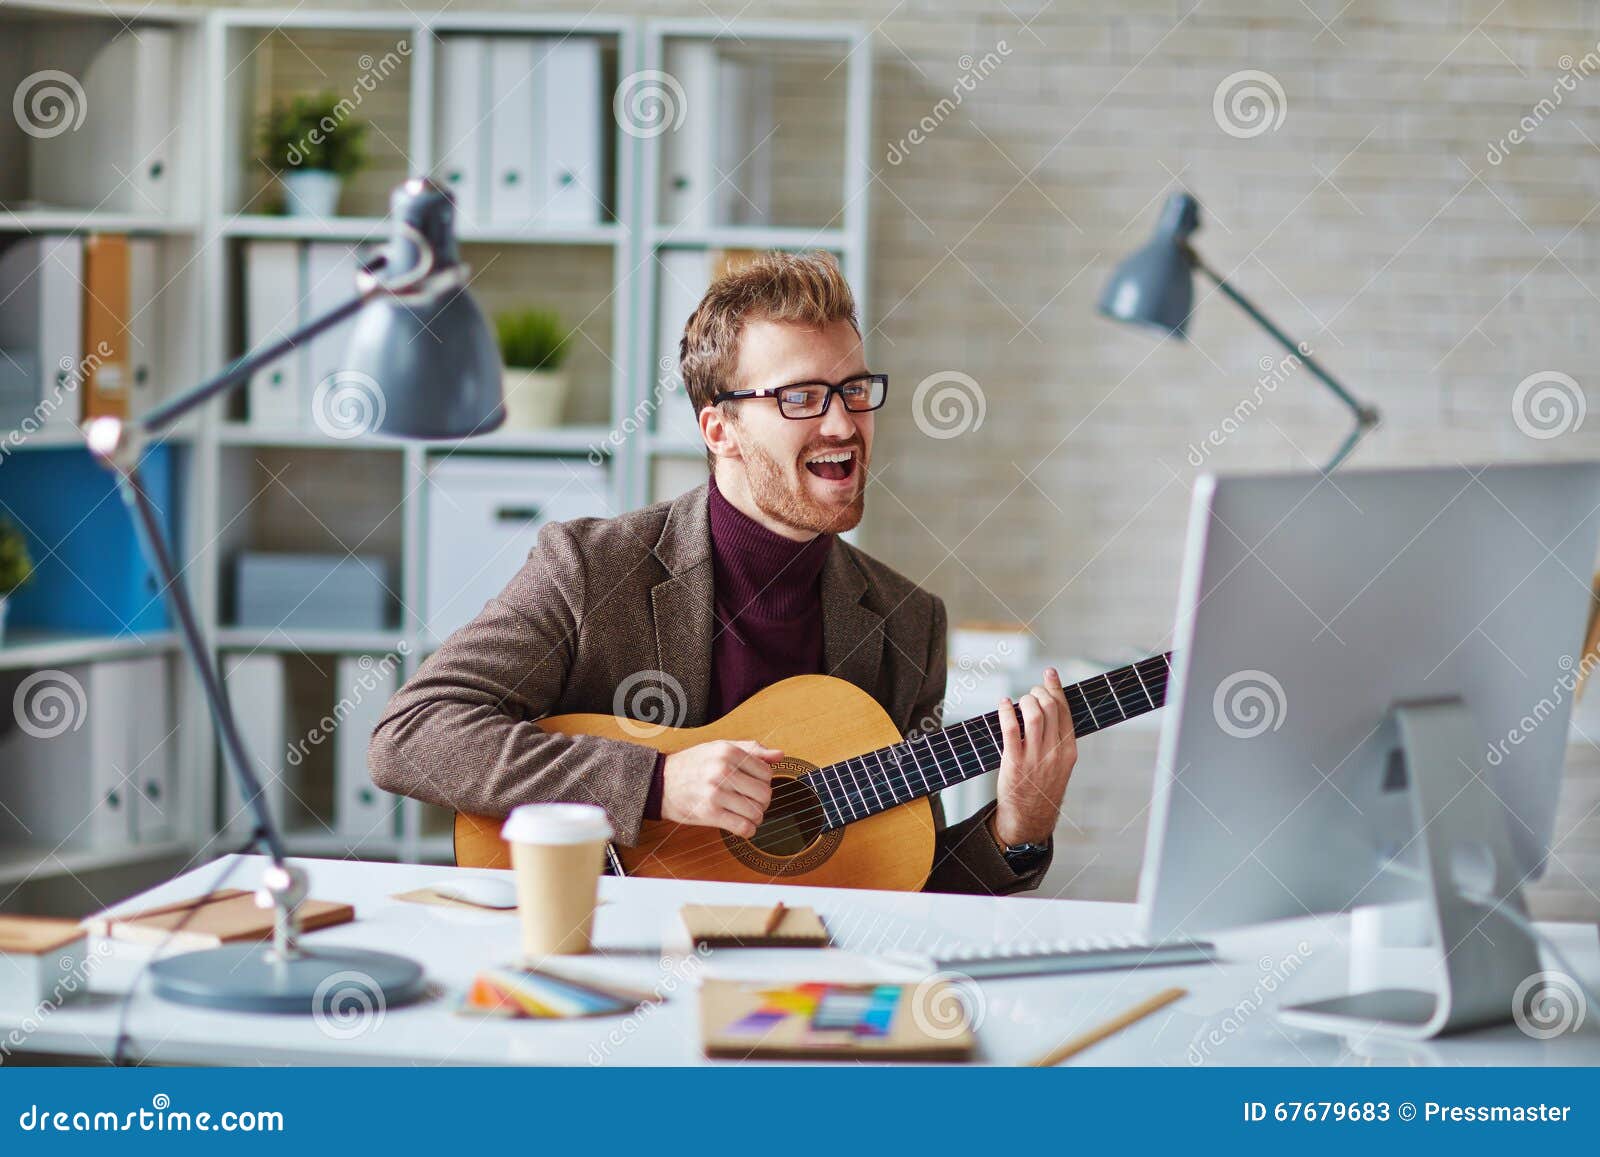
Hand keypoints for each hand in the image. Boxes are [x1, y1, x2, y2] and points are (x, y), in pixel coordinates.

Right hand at [660, 740, 781, 837]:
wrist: (660, 782)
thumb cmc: (693, 764)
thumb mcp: (720, 748)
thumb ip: (751, 750)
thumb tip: (779, 755)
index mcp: (728, 752)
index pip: (767, 773)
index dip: (764, 782)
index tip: (754, 785)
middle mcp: (723, 771)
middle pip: (764, 794)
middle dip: (762, 801)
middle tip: (752, 801)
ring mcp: (716, 793)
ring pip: (756, 812)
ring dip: (756, 817)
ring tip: (746, 813)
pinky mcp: (709, 813)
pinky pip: (743, 827)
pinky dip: (748, 830)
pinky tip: (742, 825)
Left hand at [992, 667, 1076, 845]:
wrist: (1029, 817)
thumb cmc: (1041, 786)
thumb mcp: (1059, 764)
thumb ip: (1057, 738)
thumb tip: (1049, 707)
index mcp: (1069, 750)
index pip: (1065, 710)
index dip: (1056, 688)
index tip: (1049, 673)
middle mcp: (1055, 752)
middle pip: (1050, 708)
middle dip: (1038, 692)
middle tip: (1029, 693)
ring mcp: (1035, 758)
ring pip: (1033, 714)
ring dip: (1024, 700)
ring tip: (1018, 701)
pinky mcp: (1014, 763)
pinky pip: (1011, 729)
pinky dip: (1006, 711)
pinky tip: (1002, 704)